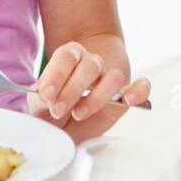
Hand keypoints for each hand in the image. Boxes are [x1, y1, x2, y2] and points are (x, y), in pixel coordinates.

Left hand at [29, 41, 149, 128]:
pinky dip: (138, 91)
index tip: (46, 95)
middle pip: (89, 66)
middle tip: (57, 110)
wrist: (67, 123)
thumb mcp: (39, 106)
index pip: (66, 57)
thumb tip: (46, 98)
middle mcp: (91, 64)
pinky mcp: (126, 95)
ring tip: (79, 113)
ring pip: (113, 77)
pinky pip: (141, 87)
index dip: (57, 74)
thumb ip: (40, 100)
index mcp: (69, 59)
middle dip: (72, 90)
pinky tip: (129, 100)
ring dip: (98, 96)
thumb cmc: (51, 110)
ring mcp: (110, 79)